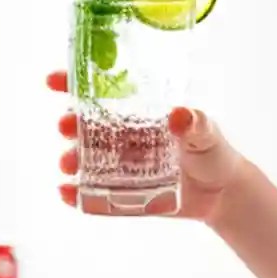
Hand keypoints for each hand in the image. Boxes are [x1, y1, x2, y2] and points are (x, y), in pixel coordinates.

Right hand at [48, 70, 244, 221]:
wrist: (222, 193)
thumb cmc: (213, 153)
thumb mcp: (207, 133)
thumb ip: (195, 123)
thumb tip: (178, 114)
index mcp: (138, 116)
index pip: (101, 95)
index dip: (74, 85)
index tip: (54, 80)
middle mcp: (123, 140)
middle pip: (87, 128)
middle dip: (71, 124)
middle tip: (65, 125)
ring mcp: (121, 169)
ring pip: (87, 161)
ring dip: (72, 159)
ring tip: (68, 162)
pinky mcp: (124, 197)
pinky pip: (94, 196)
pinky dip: (78, 195)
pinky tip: (66, 193)